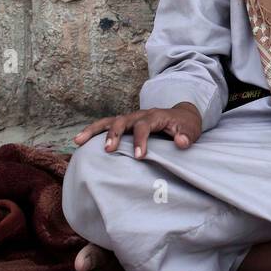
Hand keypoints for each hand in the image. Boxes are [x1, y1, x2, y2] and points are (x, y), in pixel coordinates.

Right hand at [72, 102, 203, 158]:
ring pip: (109, 121)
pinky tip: (79, 141)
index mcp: (156, 116)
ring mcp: (130, 119)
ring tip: (78, 141)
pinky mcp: (124, 124)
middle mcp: (140, 115)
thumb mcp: (191, 131)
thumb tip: (181, 142)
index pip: (145, 125)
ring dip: (94, 130)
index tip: (139, 156)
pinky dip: (92, 131)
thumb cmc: (185, 126)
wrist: (182, 116)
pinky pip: (105, 125)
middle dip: (114, 134)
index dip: (141, 140)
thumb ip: (187, 137)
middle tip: (108, 150)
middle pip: (123, 120)